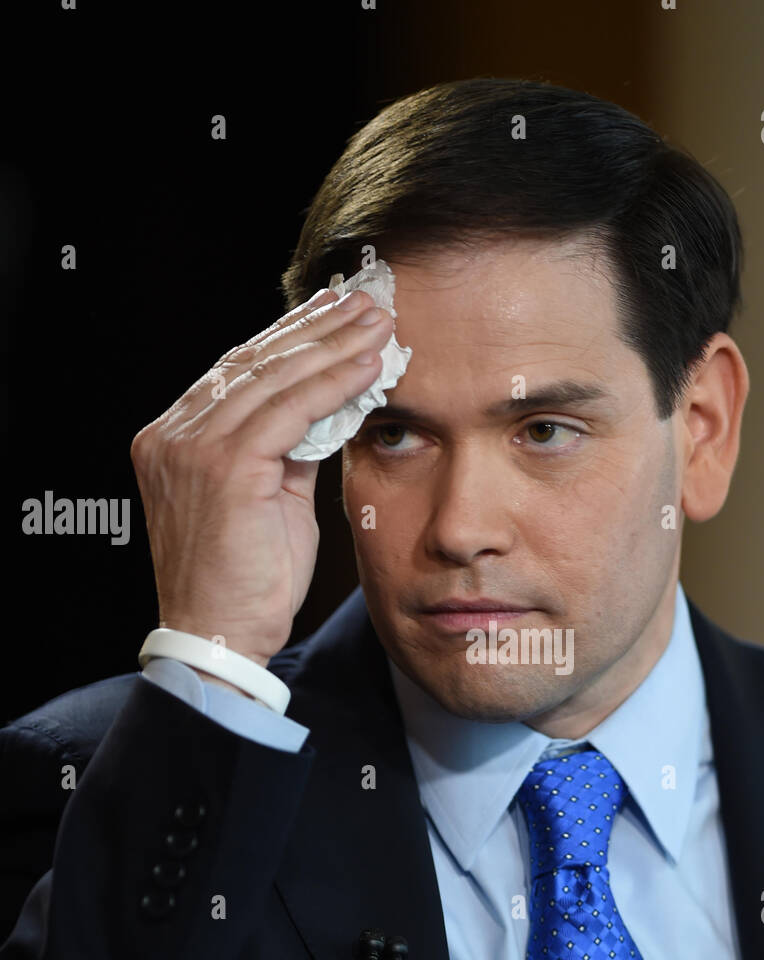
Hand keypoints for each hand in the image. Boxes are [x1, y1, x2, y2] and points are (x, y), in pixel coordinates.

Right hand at [130, 288, 393, 666]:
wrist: (221, 639)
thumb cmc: (247, 582)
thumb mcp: (271, 502)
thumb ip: (289, 452)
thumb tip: (327, 410)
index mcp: (175, 439)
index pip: (239, 373)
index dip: (291, 339)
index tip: (334, 314)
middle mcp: (173, 435)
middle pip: (254, 363)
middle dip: (316, 328)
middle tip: (366, 302)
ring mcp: (192, 448)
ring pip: (274, 378)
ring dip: (333, 346)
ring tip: (378, 323)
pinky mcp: (222, 468)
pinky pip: (289, 410)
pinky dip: (333, 383)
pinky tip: (369, 365)